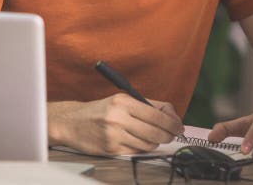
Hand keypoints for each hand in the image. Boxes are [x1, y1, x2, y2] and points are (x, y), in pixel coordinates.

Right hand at [48, 94, 183, 154]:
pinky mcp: (111, 149)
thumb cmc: (100, 110)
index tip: (179, 127)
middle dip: (169, 135)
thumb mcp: (122, 100)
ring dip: (155, 142)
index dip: (173, 123)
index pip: (157, 115)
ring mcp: (114, 135)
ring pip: (148, 144)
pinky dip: (141, 148)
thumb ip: (147, 106)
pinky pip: (136, 152)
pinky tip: (137, 142)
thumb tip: (172, 115)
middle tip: (172, 135)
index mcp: (123, 101)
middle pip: (156, 132)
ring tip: (151, 137)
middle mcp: (118, 117)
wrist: (72, 122)